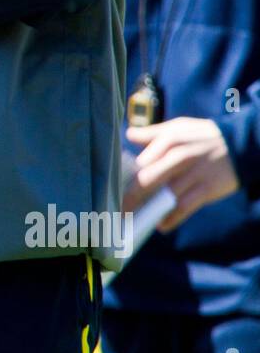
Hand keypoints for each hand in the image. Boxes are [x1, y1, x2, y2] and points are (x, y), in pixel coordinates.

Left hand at [123, 117, 239, 231]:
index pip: (141, 162)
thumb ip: (153, 133)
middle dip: (130, 197)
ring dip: (148, 211)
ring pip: (165, 196)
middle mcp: (180, 157)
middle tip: (118, 210)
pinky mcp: (206, 189)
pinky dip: (170, 219)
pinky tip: (160, 225)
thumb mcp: (179, 127)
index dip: (124, 178)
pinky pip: (184, 208)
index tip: (112, 190)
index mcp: (170, 140)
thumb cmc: (202, 136)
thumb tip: (129, 135)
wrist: (240, 144)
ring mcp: (194, 174)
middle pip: (148, 180)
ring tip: (134, 219)